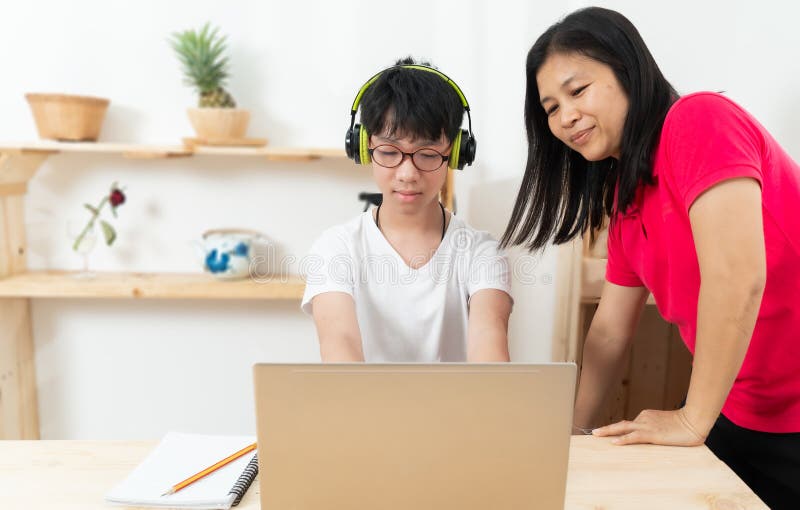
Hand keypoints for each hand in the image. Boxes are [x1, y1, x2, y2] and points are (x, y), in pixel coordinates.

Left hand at [592, 408, 706, 445]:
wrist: (694, 421)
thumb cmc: (684, 425)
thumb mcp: (666, 426)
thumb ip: (655, 429)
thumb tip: (647, 436)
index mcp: (647, 416)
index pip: (629, 424)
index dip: (618, 430)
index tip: (607, 434)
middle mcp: (644, 418)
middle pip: (621, 424)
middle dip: (606, 429)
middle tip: (594, 432)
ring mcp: (647, 425)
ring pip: (623, 428)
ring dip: (608, 432)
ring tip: (596, 435)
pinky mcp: (652, 434)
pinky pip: (634, 436)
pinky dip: (623, 439)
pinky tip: (614, 443)